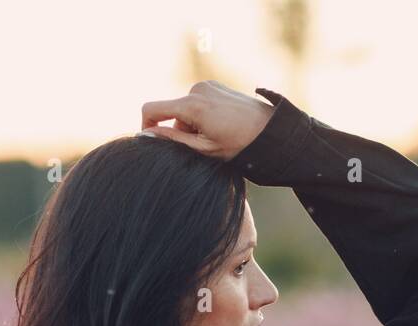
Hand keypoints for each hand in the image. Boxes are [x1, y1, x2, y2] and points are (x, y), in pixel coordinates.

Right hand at [140, 81, 274, 160]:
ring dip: (192, 125)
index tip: (152, 141)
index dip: (146, 126)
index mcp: (192, 105)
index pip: (152, 110)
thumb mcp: (204, 148)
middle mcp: (197, 89)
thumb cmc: (240, 144)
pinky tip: (221, 126)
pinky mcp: (216, 86)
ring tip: (216, 137)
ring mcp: (207, 85)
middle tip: (203, 146)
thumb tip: (146, 134)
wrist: (271, 130)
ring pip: (185, 108)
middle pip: (172, 112)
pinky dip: (201, 116)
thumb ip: (173, 140)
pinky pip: (198, 102)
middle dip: (180, 131)